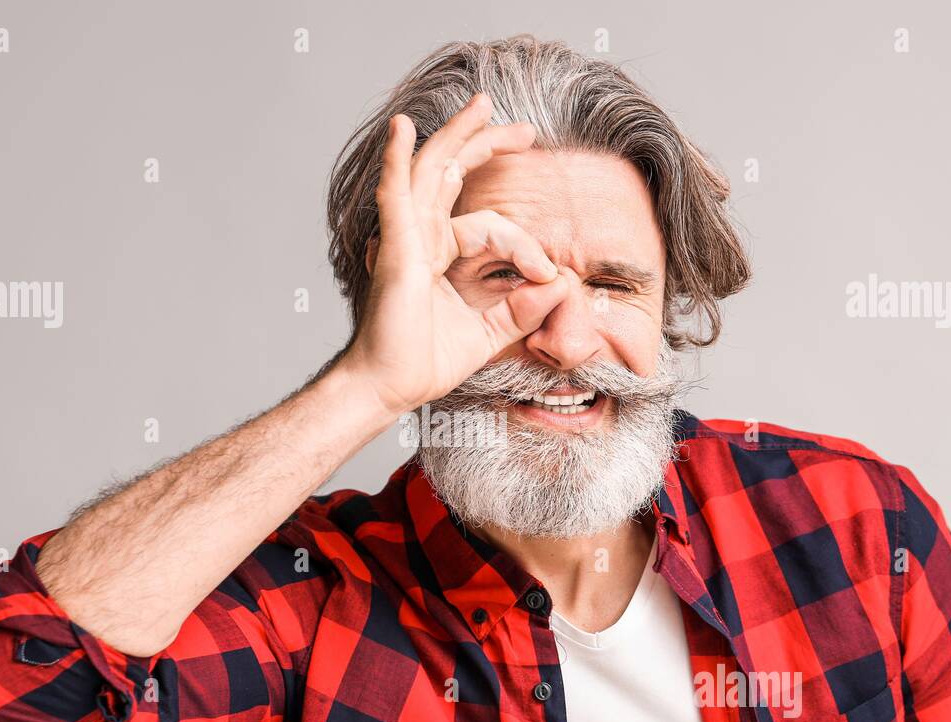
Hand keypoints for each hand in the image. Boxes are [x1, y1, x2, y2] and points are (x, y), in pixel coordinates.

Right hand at [339, 93, 568, 415]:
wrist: (390, 387)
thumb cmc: (424, 362)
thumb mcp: (490, 333)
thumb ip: (522, 309)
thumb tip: (560, 284)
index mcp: (439, 255)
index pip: (491, 226)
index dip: (526, 243)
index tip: (549, 273)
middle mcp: (421, 238)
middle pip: (453, 175)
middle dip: (487, 145)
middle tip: (525, 130)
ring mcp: (406, 240)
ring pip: (432, 171)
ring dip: (456, 135)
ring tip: (482, 105)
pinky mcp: (397, 250)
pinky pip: (397, 195)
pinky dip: (398, 160)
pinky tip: (403, 129)